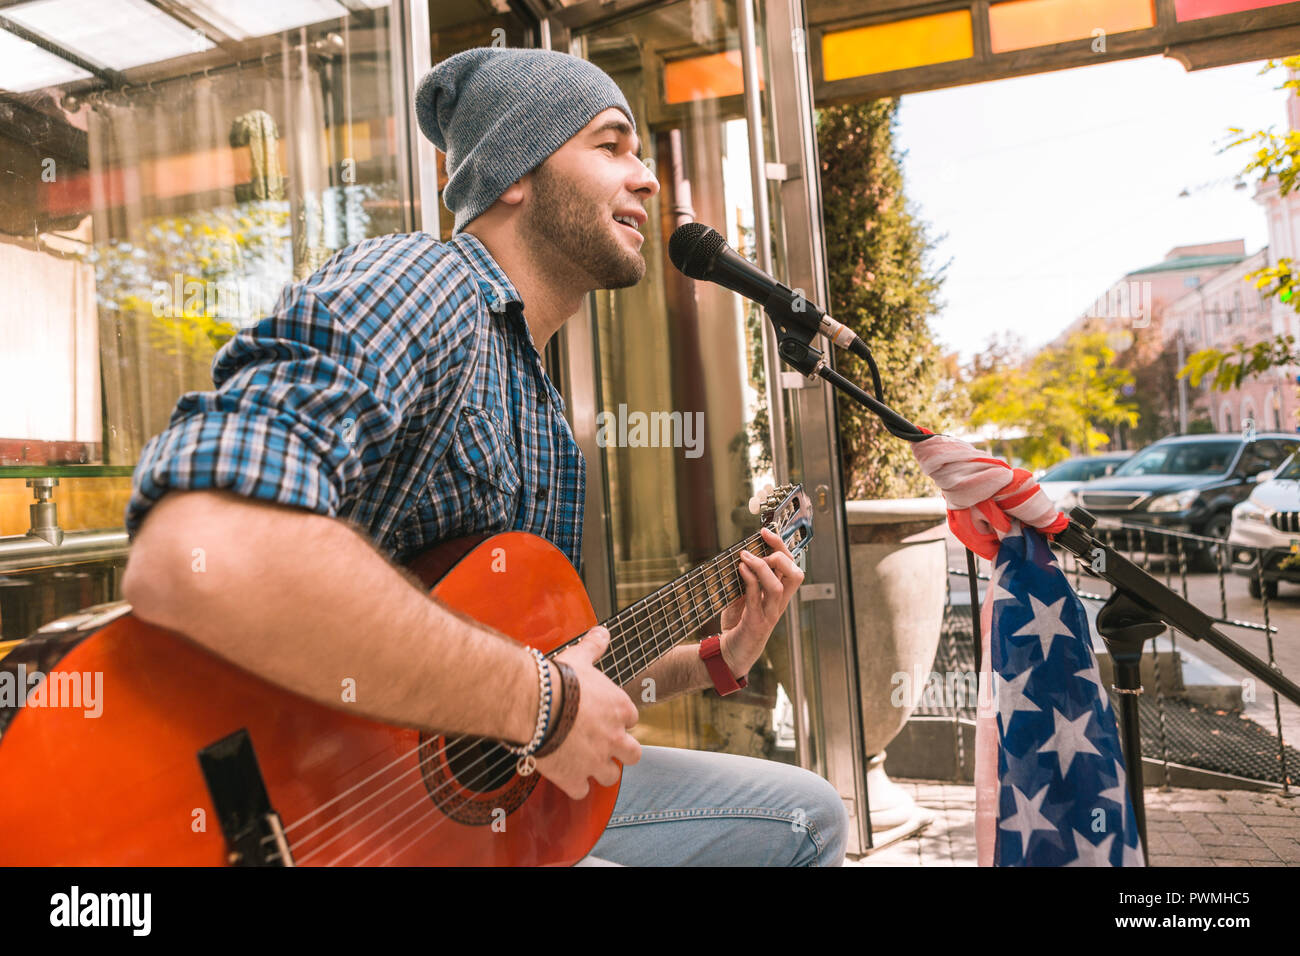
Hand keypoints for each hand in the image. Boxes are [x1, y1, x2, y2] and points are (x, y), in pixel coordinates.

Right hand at [535, 626, 641, 799]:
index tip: (604, 718)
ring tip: (584, 763)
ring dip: (600, 771)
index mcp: (620, 708)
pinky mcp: (574, 778)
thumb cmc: (557, 679)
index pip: (632, 719)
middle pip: (633, 754)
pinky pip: (581, 792)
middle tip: (602, 745)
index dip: (618, 720)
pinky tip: (564, 775)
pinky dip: (574, 786)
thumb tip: (602, 630)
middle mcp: (614, 737)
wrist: (533, 702)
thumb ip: (594, 646)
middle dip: (621, 752)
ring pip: (611, 776)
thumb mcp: (580, 658)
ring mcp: (595, 761)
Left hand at [718, 527, 804, 676]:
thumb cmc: (737, 625)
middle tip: (760, 547)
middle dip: (780, 554)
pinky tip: (741, 569)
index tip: (765, 532)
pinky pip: (757, 598)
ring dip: (763, 566)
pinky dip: (750, 580)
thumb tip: (740, 556)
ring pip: (779, 586)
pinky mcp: (757, 623)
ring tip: (746, 557)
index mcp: (778, 595)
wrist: (730, 654)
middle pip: (794, 573)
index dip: (781, 546)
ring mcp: (769, 614)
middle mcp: (778, 603)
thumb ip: (746, 579)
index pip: (790, 565)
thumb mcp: (742, 596)